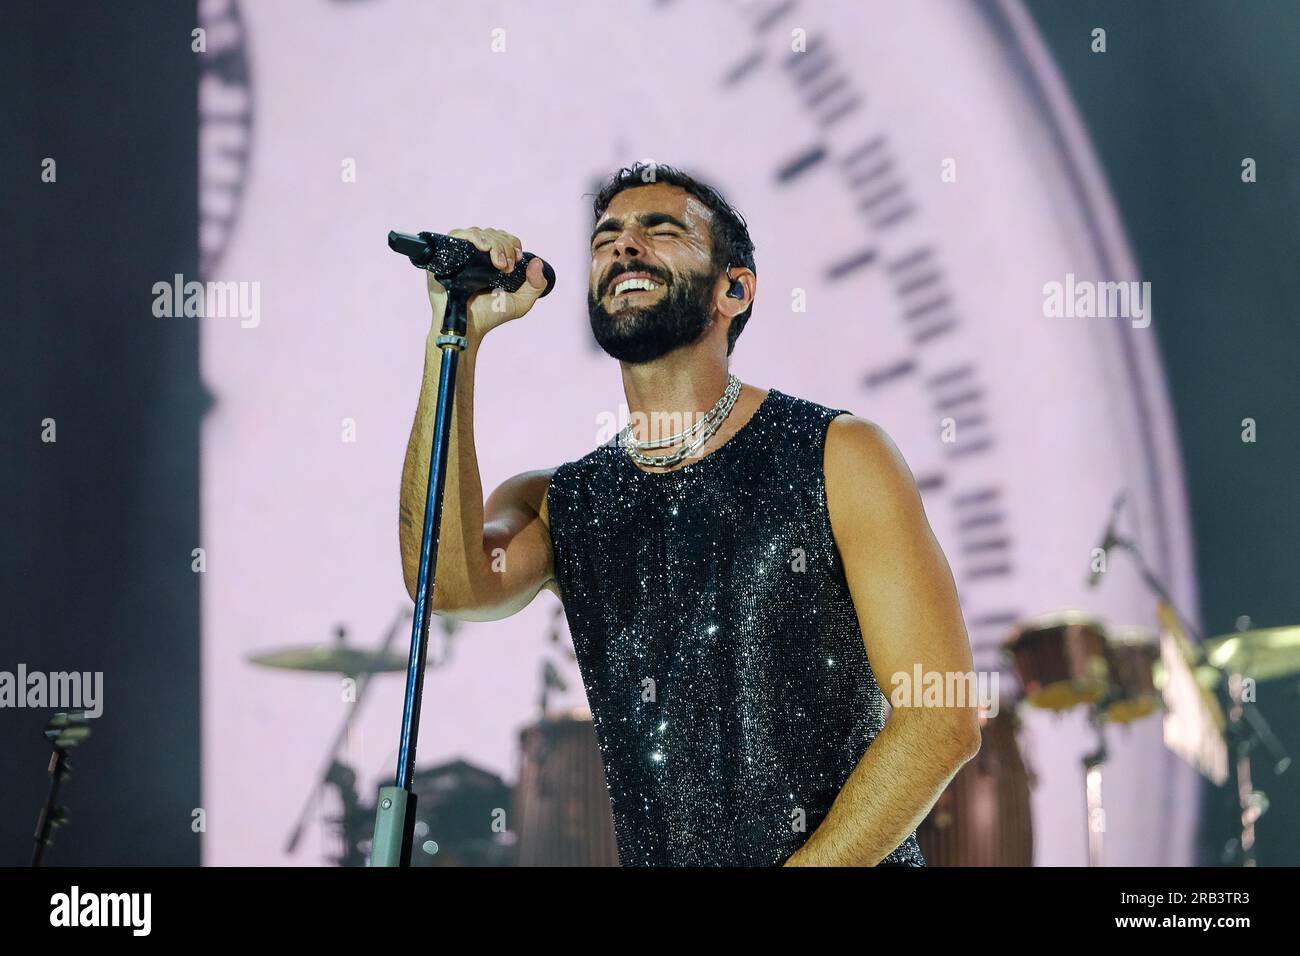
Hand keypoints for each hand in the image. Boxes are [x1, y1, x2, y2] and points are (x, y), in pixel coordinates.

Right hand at [426, 226, 548, 341]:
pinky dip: (472, 236)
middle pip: (492, 234)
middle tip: (506, 267)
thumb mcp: (520, 302)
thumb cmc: (490, 315)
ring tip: (498, 263)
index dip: (512, 244)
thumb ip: (536, 285)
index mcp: (490, 260)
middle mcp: (474, 255)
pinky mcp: (446, 256)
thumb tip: (537, 261)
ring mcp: (460, 254)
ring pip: (478, 232)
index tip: (515, 263)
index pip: (502, 238)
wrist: (467, 326)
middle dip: (504, 246)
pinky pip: (457, 235)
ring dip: (493, 243)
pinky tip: (482, 247)